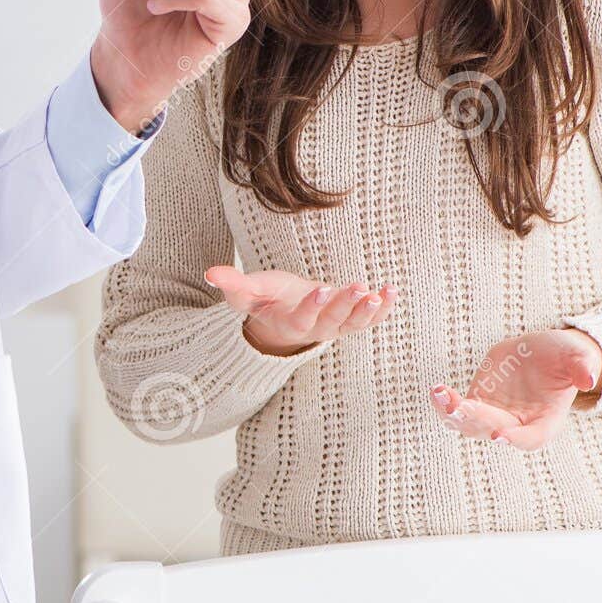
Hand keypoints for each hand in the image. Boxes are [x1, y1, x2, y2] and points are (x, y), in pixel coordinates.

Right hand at [205, 265, 397, 356]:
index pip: (302, 319)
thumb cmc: (265, 301)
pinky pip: (370, 319)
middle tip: (358, 288)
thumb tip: (210, 273)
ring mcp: (335, 327)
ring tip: (381, 293)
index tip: (322, 288)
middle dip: (346, 306)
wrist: (283, 316)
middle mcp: (316, 330)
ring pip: (355, 324)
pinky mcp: (350, 321)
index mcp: (290, 323)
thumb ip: (232, 284)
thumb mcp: (247, 293)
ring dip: (370, 310)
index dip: (312, 306)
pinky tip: (391, 291)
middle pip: (333, 322)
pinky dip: (383, 308)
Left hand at [430, 328, 601, 449]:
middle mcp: (518, 424)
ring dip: (453, 414)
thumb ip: (580, 366)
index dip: (516, 438)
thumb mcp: (575, 356)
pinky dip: (446, 403)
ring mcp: (495, 415)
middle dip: (477, 420)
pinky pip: (458, 409)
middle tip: (459, 407)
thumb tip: (588, 377)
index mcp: (546, 420)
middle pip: (494, 429)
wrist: (543, 354)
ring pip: (470, 425)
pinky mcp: (478, 401)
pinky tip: (436, 390)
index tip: (498, 435)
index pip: (532, 437)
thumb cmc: (564, 358)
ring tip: (440, 395)